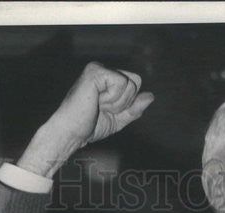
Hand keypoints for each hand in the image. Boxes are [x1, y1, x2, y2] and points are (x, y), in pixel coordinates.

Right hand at [18, 63, 153, 176]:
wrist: (72, 132)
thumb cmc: (90, 126)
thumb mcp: (118, 119)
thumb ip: (134, 108)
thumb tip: (151, 96)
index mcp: (108, 78)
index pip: (135, 83)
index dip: (129, 102)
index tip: (109, 110)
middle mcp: (103, 69)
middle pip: (136, 81)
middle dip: (125, 102)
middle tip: (104, 108)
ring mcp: (98, 68)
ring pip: (130, 83)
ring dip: (117, 102)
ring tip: (98, 105)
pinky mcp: (95, 71)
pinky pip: (121, 83)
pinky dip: (112, 99)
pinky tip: (96, 101)